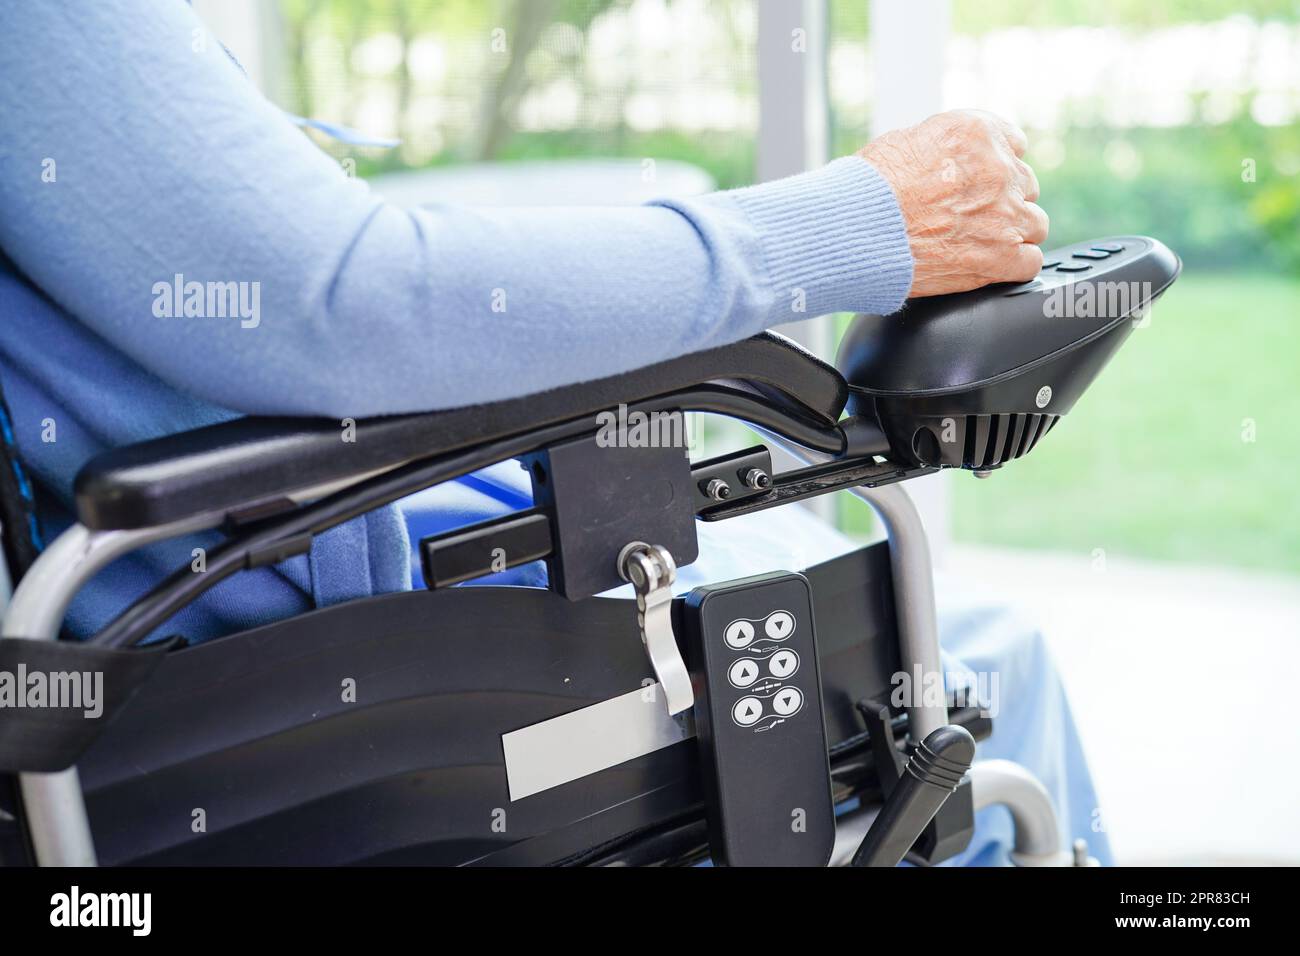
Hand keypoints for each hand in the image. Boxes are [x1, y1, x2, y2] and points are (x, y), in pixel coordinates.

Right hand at [858, 109, 1048, 296]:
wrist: (854, 231)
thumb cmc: (866, 190)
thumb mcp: (905, 142)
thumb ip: (943, 148)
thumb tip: (948, 161)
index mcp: (977, 133)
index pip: (1013, 144)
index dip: (994, 167)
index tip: (979, 182)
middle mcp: (998, 169)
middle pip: (1024, 184)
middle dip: (1002, 199)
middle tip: (970, 216)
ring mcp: (1005, 215)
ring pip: (1034, 223)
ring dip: (1013, 232)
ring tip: (981, 243)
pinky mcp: (1001, 257)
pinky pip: (1030, 262)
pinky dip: (1014, 266)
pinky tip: (992, 266)